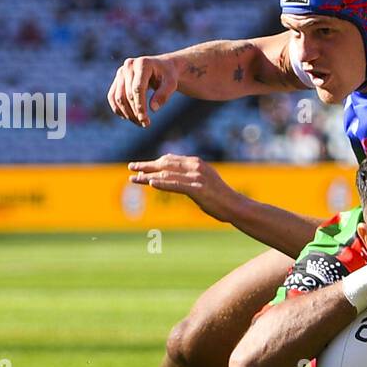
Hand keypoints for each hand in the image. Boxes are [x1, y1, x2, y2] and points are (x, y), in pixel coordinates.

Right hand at [107, 55, 178, 125]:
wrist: (162, 67)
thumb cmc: (168, 75)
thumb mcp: (171, 83)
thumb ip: (164, 94)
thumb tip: (153, 109)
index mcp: (142, 64)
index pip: (138, 88)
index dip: (140, 106)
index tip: (145, 120)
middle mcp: (129, 66)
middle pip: (127, 94)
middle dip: (135, 112)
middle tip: (145, 124)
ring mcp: (121, 72)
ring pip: (118, 97)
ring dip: (127, 113)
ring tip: (139, 122)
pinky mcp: (117, 79)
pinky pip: (112, 97)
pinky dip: (118, 109)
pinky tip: (128, 118)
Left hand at [128, 154, 243, 223]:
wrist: (235, 206)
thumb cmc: (220, 197)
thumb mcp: (203, 182)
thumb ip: (189, 176)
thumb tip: (174, 174)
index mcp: (196, 163)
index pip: (170, 160)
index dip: (153, 163)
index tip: (139, 166)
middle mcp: (195, 166)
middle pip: (165, 164)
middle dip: (146, 166)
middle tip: (131, 167)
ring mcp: (196, 177)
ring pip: (167, 175)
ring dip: (148, 176)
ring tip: (134, 178)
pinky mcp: (197, 188)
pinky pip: (175, 185)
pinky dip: (162, 184)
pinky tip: (150, 184)